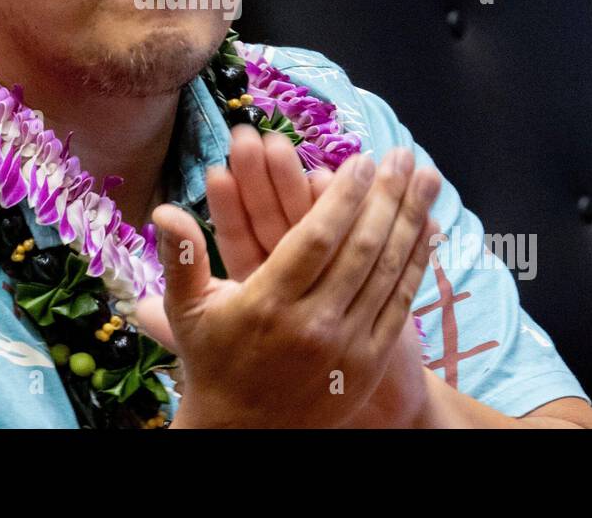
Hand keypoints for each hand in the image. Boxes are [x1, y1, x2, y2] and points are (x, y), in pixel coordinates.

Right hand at [154, 140, 426, 426]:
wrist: (245, 436)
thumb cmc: (213, 363)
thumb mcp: (189, 313)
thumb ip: (182, 258)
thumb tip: (163, 209)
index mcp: (267, 304)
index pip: (315, 239)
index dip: (341, 197)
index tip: (360, 160)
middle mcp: (313, 324)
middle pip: (361, 250)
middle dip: (386, 196)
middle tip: (403, 155)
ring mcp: (347, 345)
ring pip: (387, 272)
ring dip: (410, 220)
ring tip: (427, 178)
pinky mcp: (369, 362)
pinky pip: (400, 304)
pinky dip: (417, 263)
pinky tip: (428, 228)